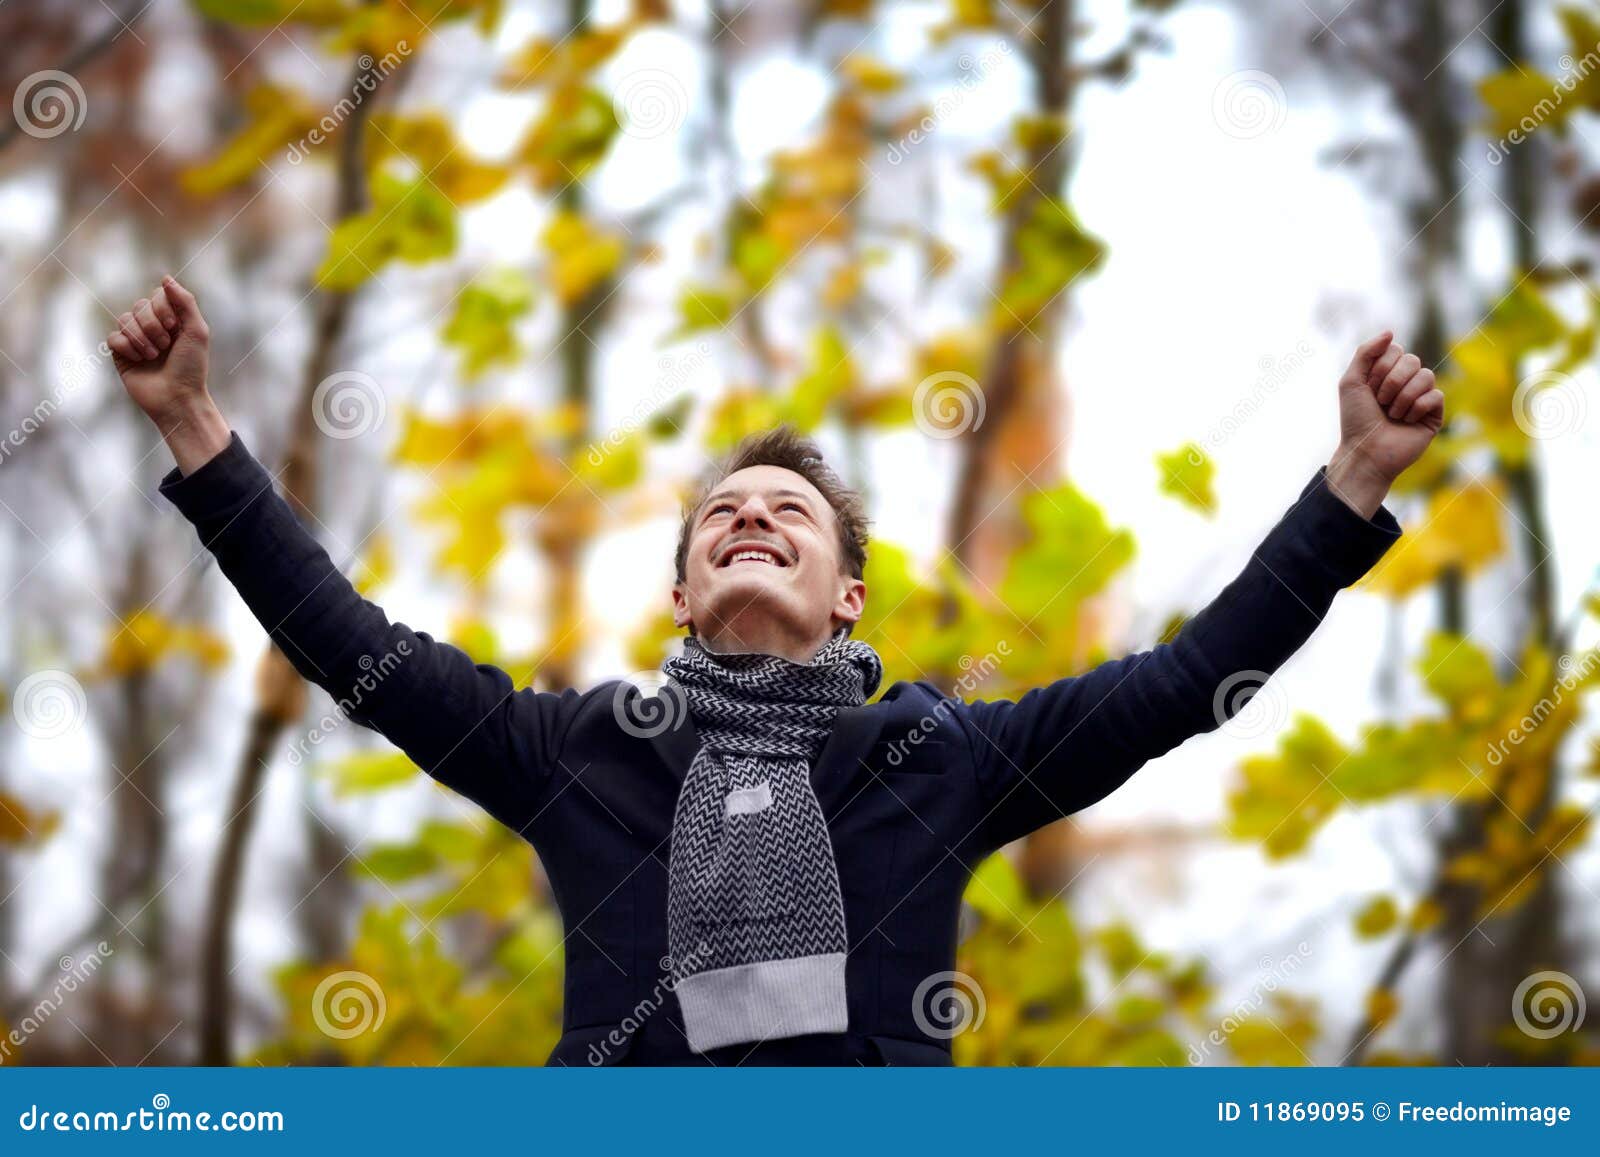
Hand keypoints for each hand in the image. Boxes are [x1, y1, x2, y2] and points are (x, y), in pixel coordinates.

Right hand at [109, 275, 210, 418]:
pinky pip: (113, 337)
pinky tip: (139, 361)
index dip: (161, 307)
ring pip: (124, 319)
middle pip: (139, 306)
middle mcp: (153, 327)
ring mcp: (136, 340)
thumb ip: (185, 301)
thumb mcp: (197, 331)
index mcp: (173, 320)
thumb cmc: (191, 367)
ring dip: (141, 338)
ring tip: (154, 356)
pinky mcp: (121, 354)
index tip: (173, 326)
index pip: (157, 295)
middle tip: (165, 346)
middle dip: (152, 325)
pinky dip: (127, 348)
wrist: (177, 398)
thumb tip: (165, 277)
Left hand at [1327, 330, 1444, 516]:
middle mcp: (1405, 382)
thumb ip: (1366, 352)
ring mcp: (1421, 397)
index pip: (1396, 350)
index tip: (1369, 388)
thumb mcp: (1351, 381)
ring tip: (1392, 415)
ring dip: (1403, 397)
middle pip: (1413, 360)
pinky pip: (1436, 395)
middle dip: (1392, 382)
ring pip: (1426, 375)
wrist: (1366, 451)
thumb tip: (1390, 331)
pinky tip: (1406, 422)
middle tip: (1380, 403)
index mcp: (1386, 373)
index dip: (1381, 368)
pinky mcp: (1434, 414)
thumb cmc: (1355, 419)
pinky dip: (1417, 408)